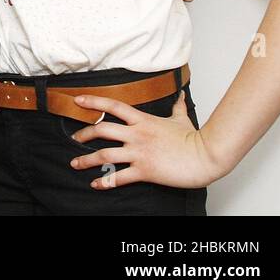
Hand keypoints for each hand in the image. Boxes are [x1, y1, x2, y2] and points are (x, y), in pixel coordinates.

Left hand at [67, 91, 226, 188]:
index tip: (77, 100)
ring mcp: (139, 153)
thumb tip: (181, 95)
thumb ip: (178, 107)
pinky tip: (96, 184)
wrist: (206, 156)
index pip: (113, 106)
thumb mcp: (182, 119)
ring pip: (104, 155)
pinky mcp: (145, 171)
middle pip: (101, 130)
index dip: (93, 102)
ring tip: (75, 164)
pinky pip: (119, 177)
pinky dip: (105, 182)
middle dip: (83, 134)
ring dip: (86, 160)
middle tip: (73, 139)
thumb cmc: (195, 139)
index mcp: (143, 120)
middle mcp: (137, 135)